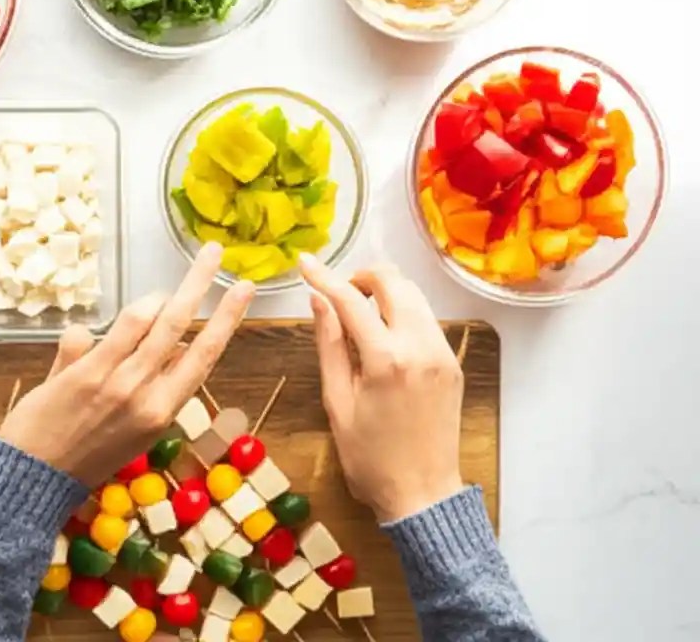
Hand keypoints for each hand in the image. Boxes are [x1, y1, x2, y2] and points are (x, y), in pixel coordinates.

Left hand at [0, 243, 255, 486]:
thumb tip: (150, 342)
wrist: (36, 481)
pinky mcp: (86, 372)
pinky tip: (108, 321)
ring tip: (162, 289)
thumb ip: (140, 382)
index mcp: (163, 412)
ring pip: (147, 319)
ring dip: (157, 295)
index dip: (227, 318)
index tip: (243, 290)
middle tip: (215, 253)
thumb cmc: (81, 458)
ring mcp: (117, 381)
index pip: (204, 355)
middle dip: (199, 284)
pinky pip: (113, 328)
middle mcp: (147, 395)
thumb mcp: (128, 430)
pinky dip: (118, 316)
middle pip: (181, 326)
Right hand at [300, 254, 464, 522]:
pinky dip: (402, 314)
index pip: (351, 300)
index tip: (305, 264)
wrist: (422, 494)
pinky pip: (426, 320)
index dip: (325, 276)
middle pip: (394, 282)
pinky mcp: (452, 363)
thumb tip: (319, 301)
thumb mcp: (337, 402)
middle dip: (363, 276)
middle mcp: (420, 347)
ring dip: (385, 292)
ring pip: (414, 296)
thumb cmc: (369, 457)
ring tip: (359, 314)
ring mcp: (442, 353)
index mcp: (385, 360)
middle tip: (339, 293)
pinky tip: (383, 336)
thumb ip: (329, 346)